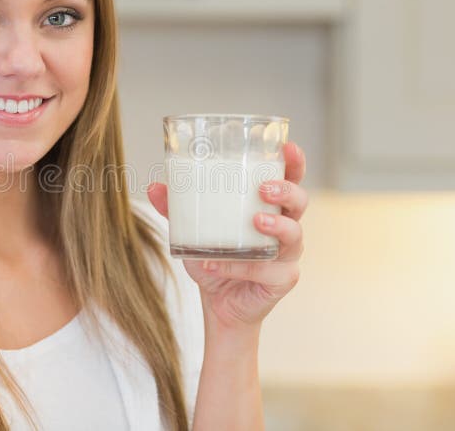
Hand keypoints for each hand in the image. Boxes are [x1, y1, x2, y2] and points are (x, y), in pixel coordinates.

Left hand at [147, 141, 307, 332]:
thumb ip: (176, 209)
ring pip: (294, 234)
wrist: (218, 305)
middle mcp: (285, 228)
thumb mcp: (192, 231)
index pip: (290, 179)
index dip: (294, 163)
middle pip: (300, 201)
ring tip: (255, 220)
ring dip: (276, 225)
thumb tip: (154, 186)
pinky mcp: (282, 280)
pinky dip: (238, 267)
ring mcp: (287, 255)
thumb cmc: (215, 259)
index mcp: (270, 207)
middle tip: (264, 188)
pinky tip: (214, 265)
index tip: (288, 148)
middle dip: (286, 190)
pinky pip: (266, 270)